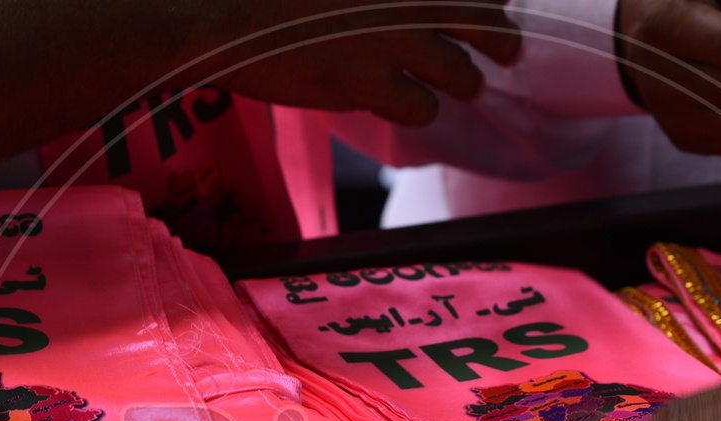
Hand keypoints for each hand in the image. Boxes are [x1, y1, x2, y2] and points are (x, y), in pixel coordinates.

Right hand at [215, 0, 522, 125]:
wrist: (217, 13)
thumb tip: (419, 4)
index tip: (487, 2)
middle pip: (490, 23)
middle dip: (500, 39)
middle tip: (503, 48)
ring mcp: (395, 39)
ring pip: (464, 76)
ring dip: (458, 80)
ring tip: (449, 81)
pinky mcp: (372, 84)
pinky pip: (423, 109)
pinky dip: (415, 107)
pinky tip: (396, 97)